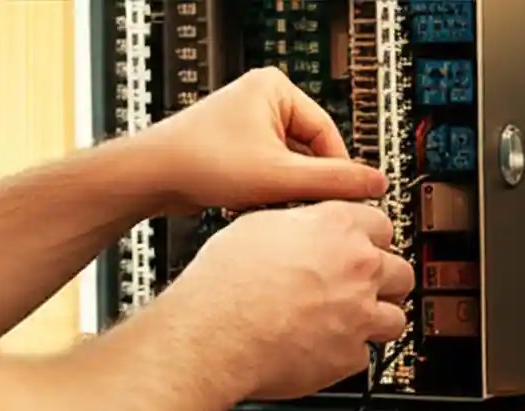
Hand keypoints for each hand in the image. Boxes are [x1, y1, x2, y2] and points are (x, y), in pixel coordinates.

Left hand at [136, 67, 386, 213]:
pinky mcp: (234, 149)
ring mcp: (247, 125)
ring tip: (264, 203)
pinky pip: (267, 175)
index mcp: (276, 88)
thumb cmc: (200, 161)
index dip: (336, 173)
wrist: (150, 178)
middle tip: (299, 208)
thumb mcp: (280, 176)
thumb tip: (374, 184)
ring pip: (287, 168)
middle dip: (301, 184)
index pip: (329, 135)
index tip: (346, 201)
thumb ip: (333, 181)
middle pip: (308, 154)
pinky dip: (263, 194)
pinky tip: (247, 203)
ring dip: (281, 192)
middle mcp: (262, 101)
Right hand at [176, 201, 413, 399]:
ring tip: (355, 322)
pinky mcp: (351, 356)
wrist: (216, 334)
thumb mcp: (256, 226)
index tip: (368, 247)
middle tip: (365, 287)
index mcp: (337, 228)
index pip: (383, 225)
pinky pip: (365, 355)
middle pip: (401, 271)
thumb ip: (297, 226)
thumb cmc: (225, 282)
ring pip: (396, 317)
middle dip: (386, 281)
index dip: (372, 239)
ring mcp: (360, 314)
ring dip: (378, 320)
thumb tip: (301, 227)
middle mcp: (358, 268)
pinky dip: (349, 354)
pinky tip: (327, 349)